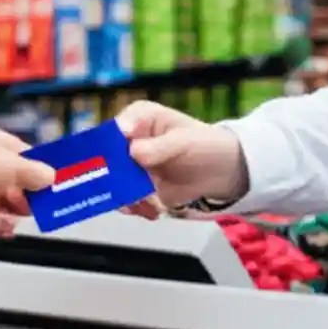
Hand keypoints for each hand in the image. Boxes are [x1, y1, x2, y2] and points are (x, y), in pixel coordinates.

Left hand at [0, 119, 53, 235]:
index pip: (15, 148)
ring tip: (18, 220)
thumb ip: (35, 172)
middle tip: (34, 205)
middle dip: (20, 192)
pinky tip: (3, 228)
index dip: (34, 166)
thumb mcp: (12, 167)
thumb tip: (48, 176)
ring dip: (6, 209)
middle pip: (1, 174)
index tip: (46, 181)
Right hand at [115, 101, 247, 217]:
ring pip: (112, 184)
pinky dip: (138, 207)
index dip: (107, 145)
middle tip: (126, 190)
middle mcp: (129, 142)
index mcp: (139, 119)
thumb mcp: (185, 141)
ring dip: (127, 197)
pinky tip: (156, 209)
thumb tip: (133, 151)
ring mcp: (131, 167)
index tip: (115, 162)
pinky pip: (126, 201)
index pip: (113, 129)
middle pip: (105, 160)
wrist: (223, 171)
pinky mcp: (138, 189)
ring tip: (151, 201)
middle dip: (112, 179)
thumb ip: (160, 146)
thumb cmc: (205, 144)